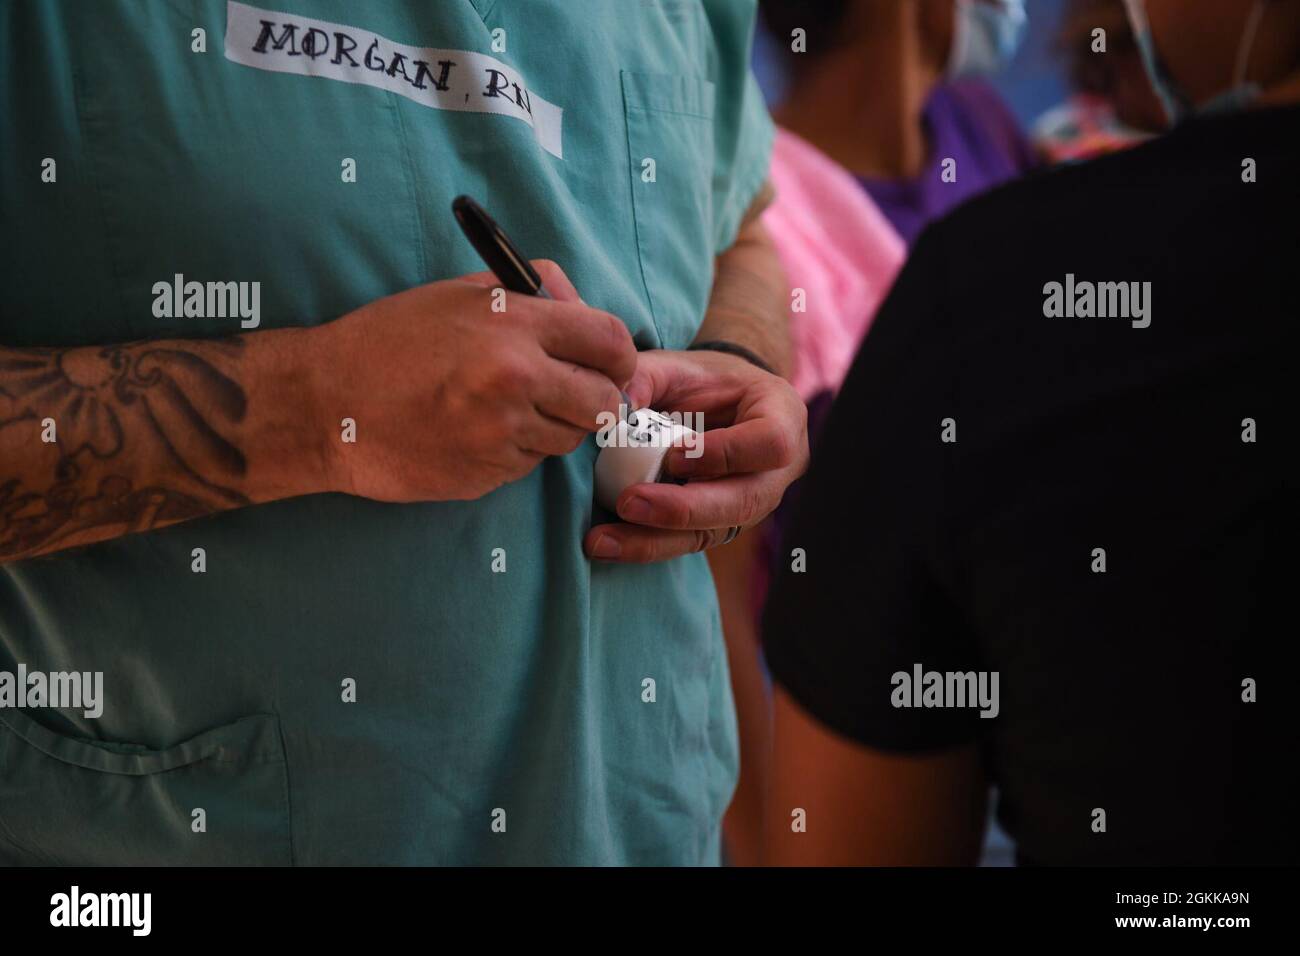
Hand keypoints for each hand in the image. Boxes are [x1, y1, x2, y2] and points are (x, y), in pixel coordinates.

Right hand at [314, 261, 636, 501]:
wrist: (324, 404)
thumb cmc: (388, 340)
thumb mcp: (458, 295)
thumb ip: (529, 295)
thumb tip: (581, 309)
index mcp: (514, 324)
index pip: (612, 342)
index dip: (618, 357)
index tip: (608, 364)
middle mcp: (516, 379)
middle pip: (604, 401)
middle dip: (594, 398)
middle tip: (568, 393)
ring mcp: (502, 433)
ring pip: (569, 438)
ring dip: (552, 426)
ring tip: (503, 407)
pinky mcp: (486, 474)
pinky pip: (530, 465)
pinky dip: (515, 450)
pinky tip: (474, 431)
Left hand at [584, 349, 807, 562]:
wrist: (717, 404)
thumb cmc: (703, 380)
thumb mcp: (678, 365)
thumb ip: (645, 377)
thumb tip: (614, 406)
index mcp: (782, 418)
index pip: (770, 444)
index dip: (725, 455)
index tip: (674, 456)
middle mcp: (775, 471)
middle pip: (742, 502)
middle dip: (682, 509)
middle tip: (629, 503)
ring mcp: (749, 504)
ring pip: (712, 532)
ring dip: (654, 539)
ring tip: (603, 539)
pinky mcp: (719, 526)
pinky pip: (686, 543)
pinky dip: (644, 544)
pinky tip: (607, 543)